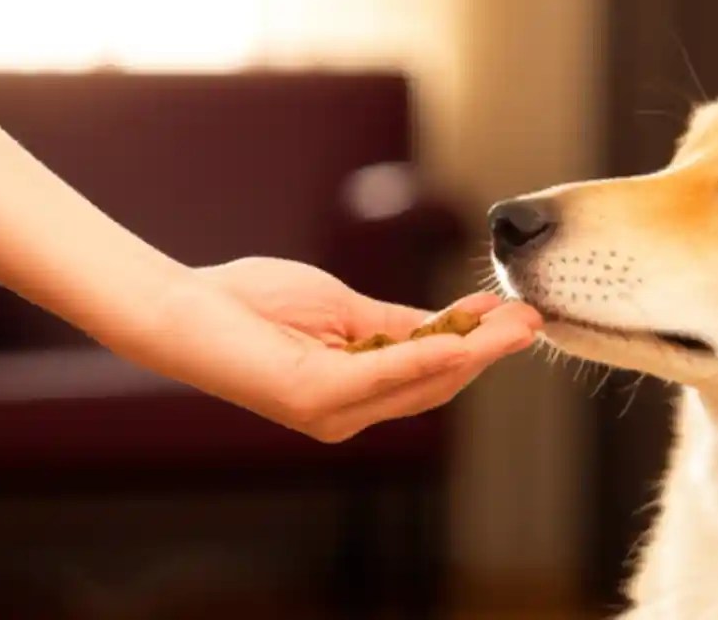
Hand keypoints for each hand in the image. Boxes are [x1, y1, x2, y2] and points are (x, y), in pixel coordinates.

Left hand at [136, 257, 541, 441]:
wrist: (186, 308)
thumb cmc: (252, 305)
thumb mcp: (343, 310)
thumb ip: (397, 324)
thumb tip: (453, 325)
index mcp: (355, 392)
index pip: (428, 375)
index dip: (476, 349)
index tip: (514, 318)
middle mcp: (349, 413)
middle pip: (436, 386)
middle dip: (488, 354)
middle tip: (531, 321)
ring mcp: (333, 410)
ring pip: (421, 383)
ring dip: (473, 353)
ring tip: (514, 326)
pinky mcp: (316, 398)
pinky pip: (385, 372)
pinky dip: (427, 353)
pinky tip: (462, 335)